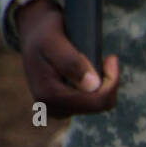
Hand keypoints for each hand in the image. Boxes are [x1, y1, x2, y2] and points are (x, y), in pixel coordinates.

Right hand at [16, 0, 119, 116]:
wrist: (34, 35)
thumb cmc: (44, 34)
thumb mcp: (53, 40)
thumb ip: (71, 62)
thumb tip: (92, 86)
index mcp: (49, 96)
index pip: (97, 101)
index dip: (111, 81)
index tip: (111, 57)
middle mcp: (52, 109)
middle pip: (100, 105)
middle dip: (108, 82)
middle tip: (106, 58)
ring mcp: (58, 111)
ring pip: (99, 104)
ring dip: (103, 83)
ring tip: (92, 62)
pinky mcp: (64, 108)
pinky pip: (92, 103)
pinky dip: (97, 87)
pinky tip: (90, 71)